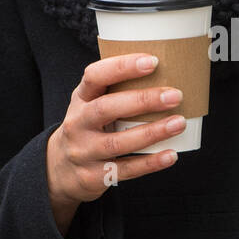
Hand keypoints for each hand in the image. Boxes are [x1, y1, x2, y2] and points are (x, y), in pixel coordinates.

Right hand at [46, 52, 186, 231]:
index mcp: (81, 99)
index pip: (95, 76)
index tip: (153, 61)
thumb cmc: (88, 128)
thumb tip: (167, 73)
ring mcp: (83, 151)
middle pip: (106, 109)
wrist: (59, 170)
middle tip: (174, 96)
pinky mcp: (93, 176)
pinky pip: (125, 170)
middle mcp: (78, 123)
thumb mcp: (90, 104)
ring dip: (151, 132)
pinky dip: (150, 162)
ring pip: (118, 142)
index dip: (122, 67)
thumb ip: (116, 92)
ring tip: (179, 123)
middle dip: (142, 100)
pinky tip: (171, 155)